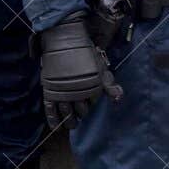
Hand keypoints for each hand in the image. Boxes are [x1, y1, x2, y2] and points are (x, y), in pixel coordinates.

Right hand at [37, 12, 123, 130]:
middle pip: (79, 111)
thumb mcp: (101, 68)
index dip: (90, 106)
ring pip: (66, 112)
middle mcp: (77, 92)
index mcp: (91, 87)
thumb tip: (118, 99)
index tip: (88, 105)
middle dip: (80, 114)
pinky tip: (56, 127)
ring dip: (69, 121)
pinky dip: (53, 119)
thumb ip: (109, 85)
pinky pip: (50, 109)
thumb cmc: (85, 53)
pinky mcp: (50, 90)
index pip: (92, 104)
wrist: (65, 41)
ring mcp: (62, 91)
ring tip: (71, 125)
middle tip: (79, 117)